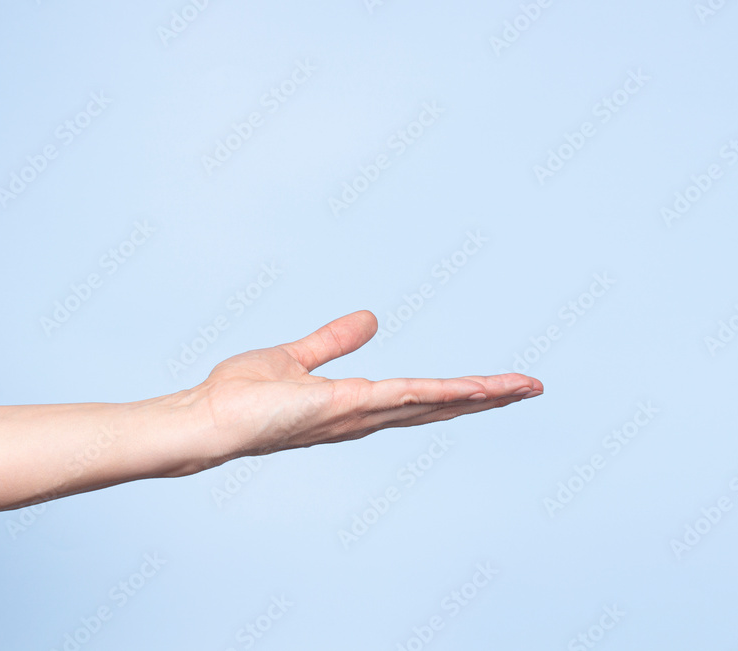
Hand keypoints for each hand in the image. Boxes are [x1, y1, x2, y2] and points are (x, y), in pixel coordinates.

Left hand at [179, 310, 542, 470]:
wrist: (205, 419)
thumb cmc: (240, 396)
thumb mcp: (298, 358)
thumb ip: (333, 342)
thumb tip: (371, 318)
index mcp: (356, 406)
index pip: (419, 400)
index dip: (460, 395)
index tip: (498, 386)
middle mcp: (364, 418)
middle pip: (437, 408)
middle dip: (486, 400)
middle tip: (532, 389)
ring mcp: (356, 415)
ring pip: (430, 405)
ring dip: (478, 397)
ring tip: (522, 388)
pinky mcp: (342, 407)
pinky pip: (401, 397)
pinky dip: (440, 394)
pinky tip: (472, 389)